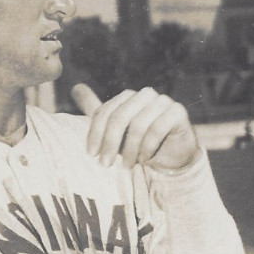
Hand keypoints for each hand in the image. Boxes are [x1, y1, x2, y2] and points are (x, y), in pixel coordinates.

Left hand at [71, 83, 199, 171]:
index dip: (95, 133)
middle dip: (111, 143)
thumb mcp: (117, 131)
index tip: (92, 154)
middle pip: (120, 117)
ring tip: (129, 165)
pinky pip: (158, 128)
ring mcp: (163, 101)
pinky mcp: (177, 112)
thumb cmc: (142, 143)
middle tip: (105, 164)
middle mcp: (145, 95)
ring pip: (139, 124)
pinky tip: (145, 159)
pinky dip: (148, 147)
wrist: (173, 155)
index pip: (106, 111)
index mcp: (128, 97)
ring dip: (131, 150)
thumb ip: (97, 110)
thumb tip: (75, 88)